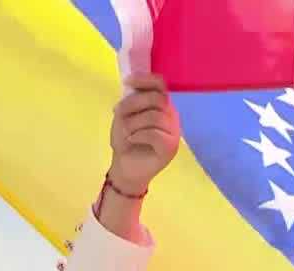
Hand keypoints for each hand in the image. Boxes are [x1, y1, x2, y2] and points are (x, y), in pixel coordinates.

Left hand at [107, 73, 180, 195]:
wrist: (126, 168)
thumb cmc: (126, 141)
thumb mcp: (124, 117)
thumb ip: (129, 101)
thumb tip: (130, 88)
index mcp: (161, 105)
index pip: (160, 85)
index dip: (145, 80)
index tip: (127, 82)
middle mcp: (170, 115)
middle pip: (156, 99)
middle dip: (133, 105)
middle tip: (120, 116)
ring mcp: (173, 132)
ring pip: (154, 116)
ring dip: (133, 123)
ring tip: (126, 133)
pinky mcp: (170, 147)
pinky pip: (155, 134)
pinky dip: (138, 135)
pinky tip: (131, 139)